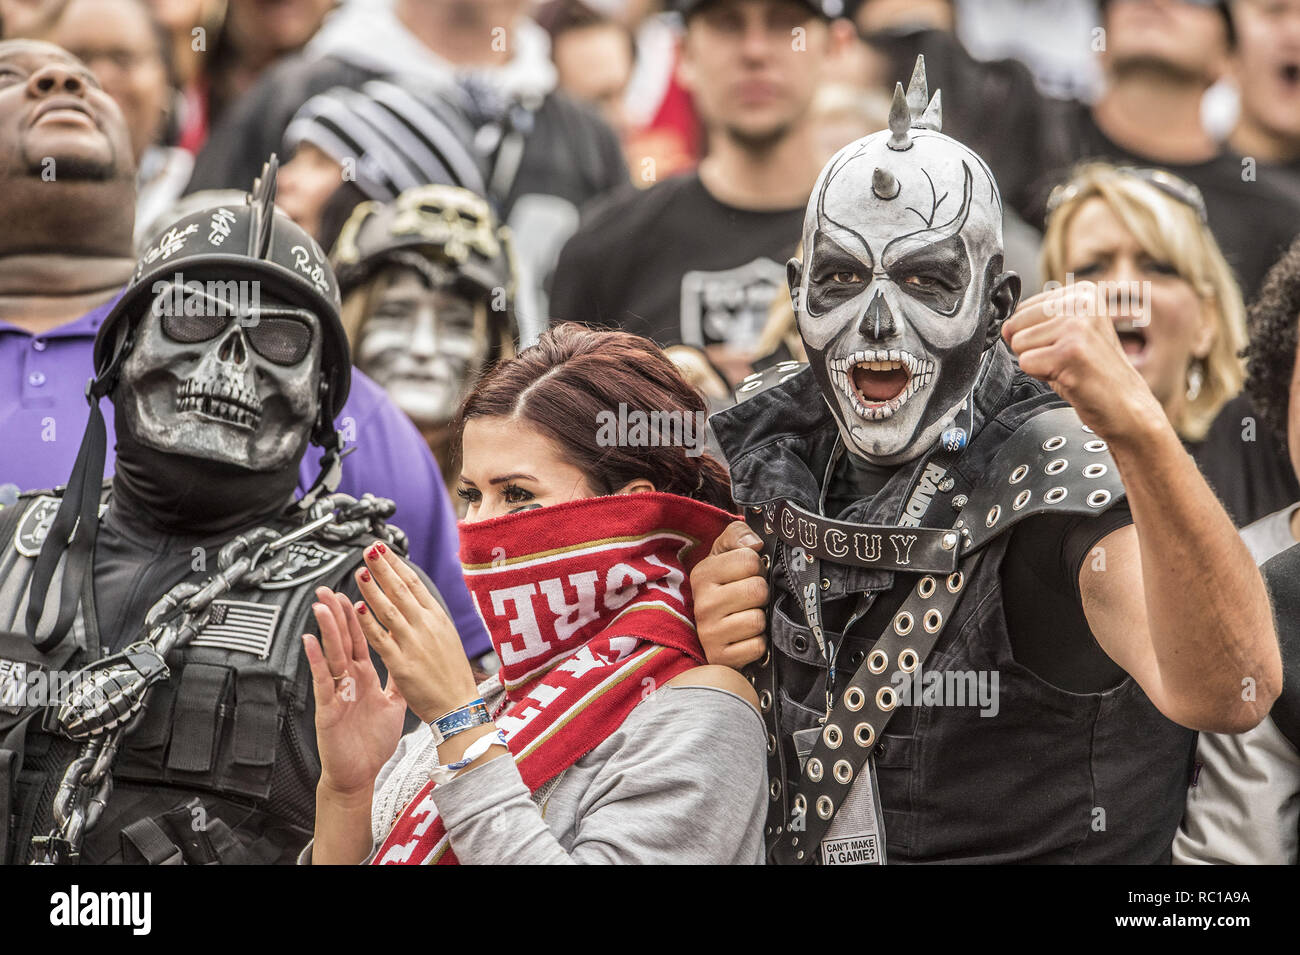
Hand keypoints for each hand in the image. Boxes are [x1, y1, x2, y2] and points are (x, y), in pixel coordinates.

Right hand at [302, 587, 407, 795]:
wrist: (360, 774)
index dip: (359, 617)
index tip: (358, 591)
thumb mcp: (392, 705)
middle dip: (338, 614)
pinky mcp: (328, 707)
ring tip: (322, 604)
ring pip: (331, 654)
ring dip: (327, 629)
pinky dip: (316, 660)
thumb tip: (407, 663)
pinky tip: (310, 641)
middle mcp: (349, 680)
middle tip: (330, 587)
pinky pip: (322, 679)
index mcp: (365, 677)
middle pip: (343, 640)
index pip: (362, 640)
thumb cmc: (372, 743)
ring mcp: (337, 691)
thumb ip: (396, 682)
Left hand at [353, 542, 478, 723]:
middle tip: (368, 550)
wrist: (458, 705)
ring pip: (388, 610)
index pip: (414, 583)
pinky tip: (357, 608)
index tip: (383, 549)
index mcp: (438, 618)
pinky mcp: (401, 664)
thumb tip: (415, 600)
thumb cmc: (452, 674)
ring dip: (373, 589)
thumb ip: (429, 619)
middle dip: (383, 568)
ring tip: (360, 572)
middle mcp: (427, 626)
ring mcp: (414, 644)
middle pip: (400, 590)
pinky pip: (380, 638)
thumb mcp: (447, 638)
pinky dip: (368, 622)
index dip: (396, 564)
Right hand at [691, 520, 768, 667]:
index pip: (750, 559)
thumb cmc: (723, 588)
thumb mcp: (724, 554)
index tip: (746, 575)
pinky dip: (756, 644)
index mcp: (703, 573)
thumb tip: (754, 544)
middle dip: (760, 594)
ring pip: (758, 620)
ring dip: (759, 620)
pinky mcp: (719, 658)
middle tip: (748, 600)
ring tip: (745, 617)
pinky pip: (757, 647)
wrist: (708, 634)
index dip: (756, 567)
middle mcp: (702, 603)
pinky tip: (744, 639)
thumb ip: (738, 535)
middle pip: (758, 589)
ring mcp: (708, 633)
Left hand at [1001, 281, 1166, 443]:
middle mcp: (1081, 303)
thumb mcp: (1068, 334)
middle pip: (1016, 325)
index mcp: (1083, 292)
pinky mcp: (1070, 351)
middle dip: (1033, 349)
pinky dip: (1041, 376)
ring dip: (1038, 363)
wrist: (1125, 404)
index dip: (1035, 336)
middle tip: (1065, 360)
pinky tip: (1068, 376)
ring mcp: (1077, 326)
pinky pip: (1026, 363)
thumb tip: (1004, 326)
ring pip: (1018, 344)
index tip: (1064, 346)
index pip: (1022, 309)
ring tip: (1067, 367)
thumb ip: (1039, 321)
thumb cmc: (1093, 372)